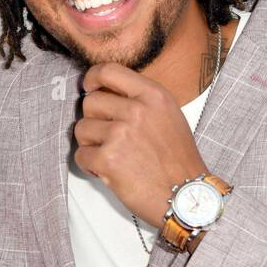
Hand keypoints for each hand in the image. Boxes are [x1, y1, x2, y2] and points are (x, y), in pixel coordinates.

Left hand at [74, 63, 208, 225]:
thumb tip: (105, 92)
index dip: (92, 78)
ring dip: (90, 144)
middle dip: (94, 120)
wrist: (186, 195)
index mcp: (153, 95)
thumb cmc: (177, 160)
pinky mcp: (108, 159)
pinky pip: (80, 154)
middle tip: (108, 138)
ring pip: (81, 128)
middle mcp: (136, 110)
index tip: (89, 88)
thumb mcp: (168, 115)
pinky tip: (108, 170)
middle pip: (90, 102)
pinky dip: (89, 165)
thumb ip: (140, 100)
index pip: (109, 71)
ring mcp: (120, 134)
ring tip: (112, 156)